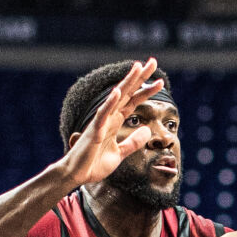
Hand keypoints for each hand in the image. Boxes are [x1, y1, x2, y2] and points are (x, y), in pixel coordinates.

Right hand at [57, 59, 165, 187]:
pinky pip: (103, 115)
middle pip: (128, 93)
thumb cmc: (94, 164)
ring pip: (117, 98)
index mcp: (115, 121)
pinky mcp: (94, 131)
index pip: (133, 102)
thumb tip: (147, 131)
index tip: (160, 81)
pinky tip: (118, 92)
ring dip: (128, 82)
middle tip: (153, 61)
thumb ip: (133, 142)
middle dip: (140, 78)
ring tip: (138, 67)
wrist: (77, 175)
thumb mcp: (119, 154)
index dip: (146, 91)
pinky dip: (110, 103)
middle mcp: (109, 117)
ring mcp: (101, 122)